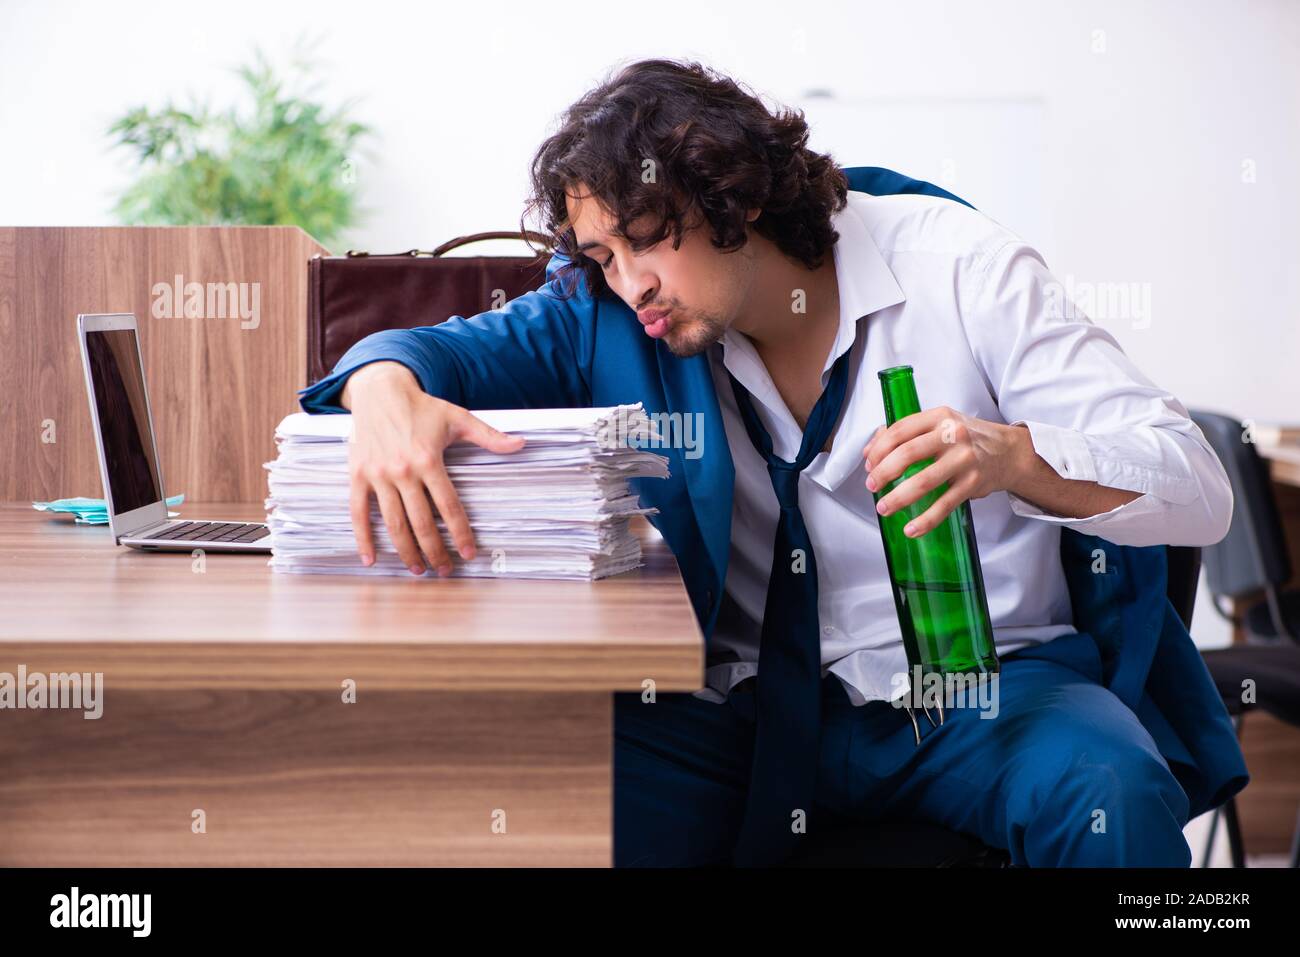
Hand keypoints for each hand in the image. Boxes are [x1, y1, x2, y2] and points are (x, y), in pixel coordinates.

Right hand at [343, 362, 525, 574]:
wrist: (379, 390)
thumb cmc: (422, 407)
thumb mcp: (458, 418)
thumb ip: (489, 436)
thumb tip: (521, 443)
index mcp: (428, 460)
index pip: (449, 506)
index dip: (460, 533)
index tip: (469, 553)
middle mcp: (402, 471)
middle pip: (421, 522)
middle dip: (435, 551)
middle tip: (446, 571)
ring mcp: (378, 475)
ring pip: (393, 523)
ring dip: (406, 551)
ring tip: (418, 570)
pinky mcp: (358, 476)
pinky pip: (358, 513)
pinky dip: (363, 538)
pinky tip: (371, 559)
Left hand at [862, 407, 1030, 536]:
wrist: (1009, 452)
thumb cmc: (966, 439)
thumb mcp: (938, 425)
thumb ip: (906, 433)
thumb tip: (870, 451)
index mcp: (939, 417)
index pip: (899, 430)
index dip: (878, 449)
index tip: (868, 465)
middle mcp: (952, 435)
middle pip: (907, 453)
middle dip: (883, 473)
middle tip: (871, 487)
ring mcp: (964, 459)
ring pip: (923, 481)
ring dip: (898, 498)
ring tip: (884, 508)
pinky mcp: (973, 483)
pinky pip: (945, 504)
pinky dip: (926, 520)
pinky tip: (911, 529)